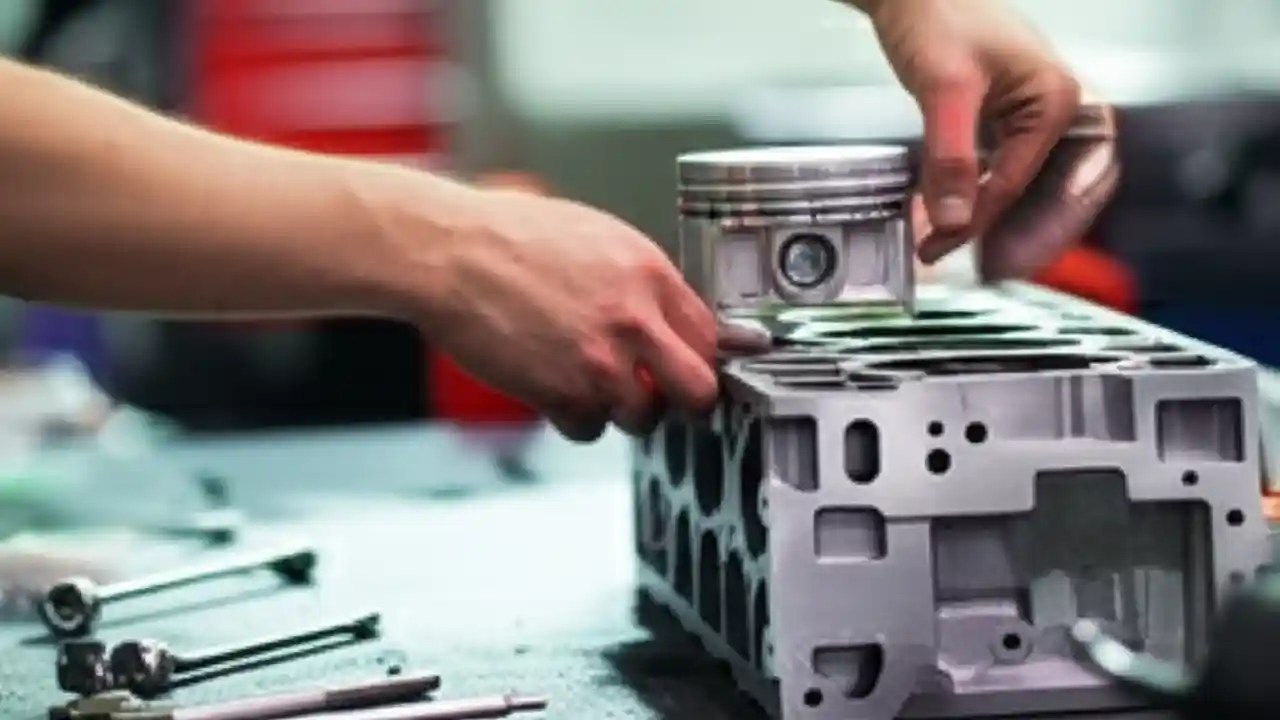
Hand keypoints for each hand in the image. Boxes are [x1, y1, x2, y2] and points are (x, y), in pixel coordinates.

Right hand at [420, 188, 717, 441]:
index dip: (701, 357)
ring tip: (591, 381)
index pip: (711, 336)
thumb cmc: (510, 236)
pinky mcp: (559, 394)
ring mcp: (599, 363)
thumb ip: (640, 281)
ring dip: (621, 409)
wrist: (448, 254)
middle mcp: (633, 321)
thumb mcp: (597, 237)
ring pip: (643, 418)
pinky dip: (574, 417)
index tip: (692, 366)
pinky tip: (554, 384)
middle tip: (666, 394)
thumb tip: (667, 317)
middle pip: (699, 392)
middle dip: (686, 400)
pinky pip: (589, 430)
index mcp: (648, 274)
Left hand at [861, 0, 1081, 263]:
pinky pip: (1014, 177)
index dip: (980, 222)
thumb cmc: (939, 16)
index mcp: (1060, 100)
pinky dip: (990, 204)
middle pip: (1060, 196)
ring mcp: (1040, 120)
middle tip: (992, 272)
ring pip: (1039, 192)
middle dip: (1029, 239)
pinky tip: (961, 224)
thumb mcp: (943, 89)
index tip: (944, 248)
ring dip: (1008, 228)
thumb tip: (952, 221)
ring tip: (974, 258)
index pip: (1019, 182)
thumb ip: (949, 158)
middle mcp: (1061, 112)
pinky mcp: (1014, 126)